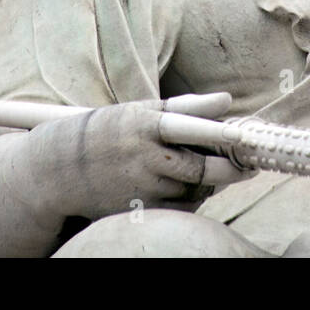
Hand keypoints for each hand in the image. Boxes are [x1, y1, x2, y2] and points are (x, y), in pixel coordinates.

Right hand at [16, 91, 241, 221]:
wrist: (61, 169)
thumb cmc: (111, 131)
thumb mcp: (141, 110)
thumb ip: (186, 106)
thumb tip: (227, 99)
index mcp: (145, 124)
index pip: (186, 126)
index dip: (215, 130)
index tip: (242, 134)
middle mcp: (144, 157)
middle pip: (199, 168)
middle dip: (229, 169)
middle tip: (249, 166)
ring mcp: (141, 186)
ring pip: (193, 190)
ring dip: (209, 184)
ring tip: (207, 171)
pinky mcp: (139, 210)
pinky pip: (180, 208)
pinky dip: (192, 199)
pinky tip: (184, 187)